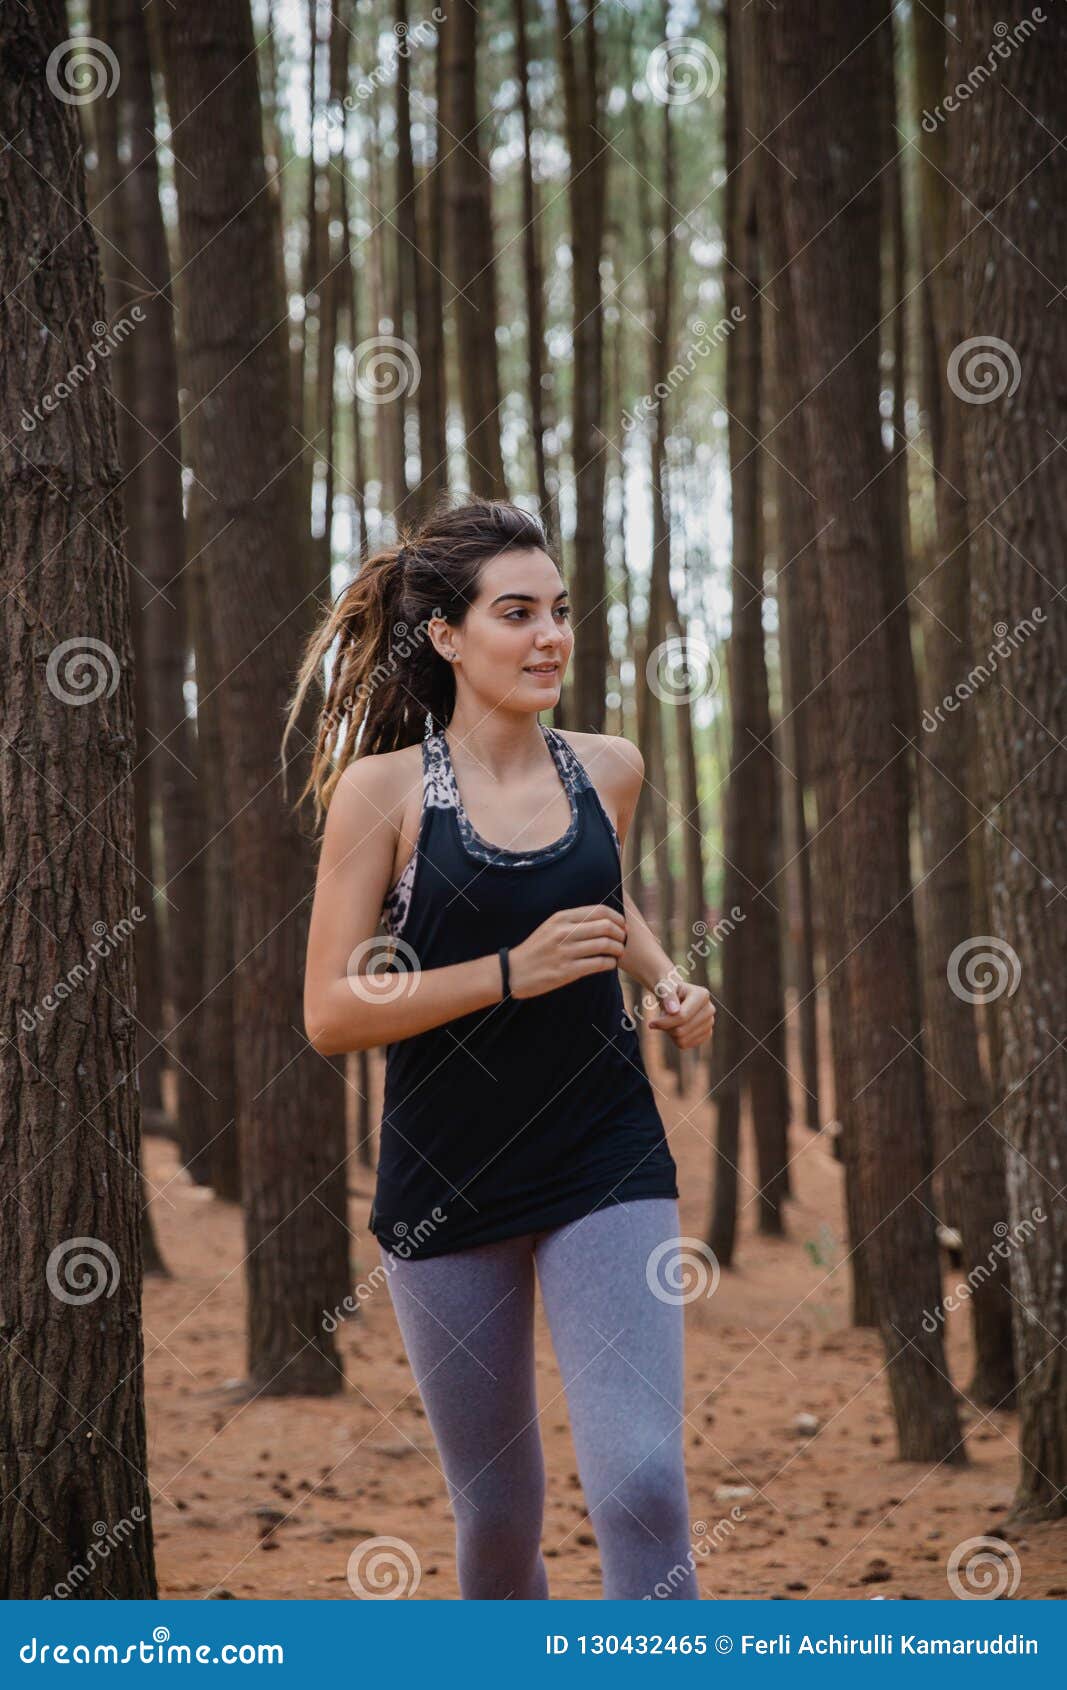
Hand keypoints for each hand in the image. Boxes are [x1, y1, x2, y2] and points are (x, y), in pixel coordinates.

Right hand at [508, 904, 626, 999]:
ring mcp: (566, 951)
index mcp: (561, 918)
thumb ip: (573, 921)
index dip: (617, 917)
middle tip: (624, 940)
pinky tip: (610, 964)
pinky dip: (610, 963)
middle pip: (605, 926)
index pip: (599, 911)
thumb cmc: (536, 949)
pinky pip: (598, 964)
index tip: (623, 925)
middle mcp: (564, 932)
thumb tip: (602, 919)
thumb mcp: (551, 926)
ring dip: (618, 949)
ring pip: (605, 945)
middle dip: (621, 933)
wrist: (514, 971)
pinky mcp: (567, 971)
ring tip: (619, 952)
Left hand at [646, 980, 715, 1049]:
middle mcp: (709, 1009)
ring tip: (671, 1020)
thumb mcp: (663, 987)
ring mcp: (710, 1023)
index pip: (682, 1016)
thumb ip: (667, 995)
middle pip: (681, 1030)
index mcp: (702, 995)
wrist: (675, 997)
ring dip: (670, 1032)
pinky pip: (685, 1045)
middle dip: (667, 1027)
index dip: (664, 1022)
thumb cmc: (668, 990)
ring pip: (682, 1039)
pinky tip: (676, 1027)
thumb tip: (674, 1011)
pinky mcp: (706, 1034)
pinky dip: (675, 1039)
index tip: (651, 1023)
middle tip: (663, 1018)